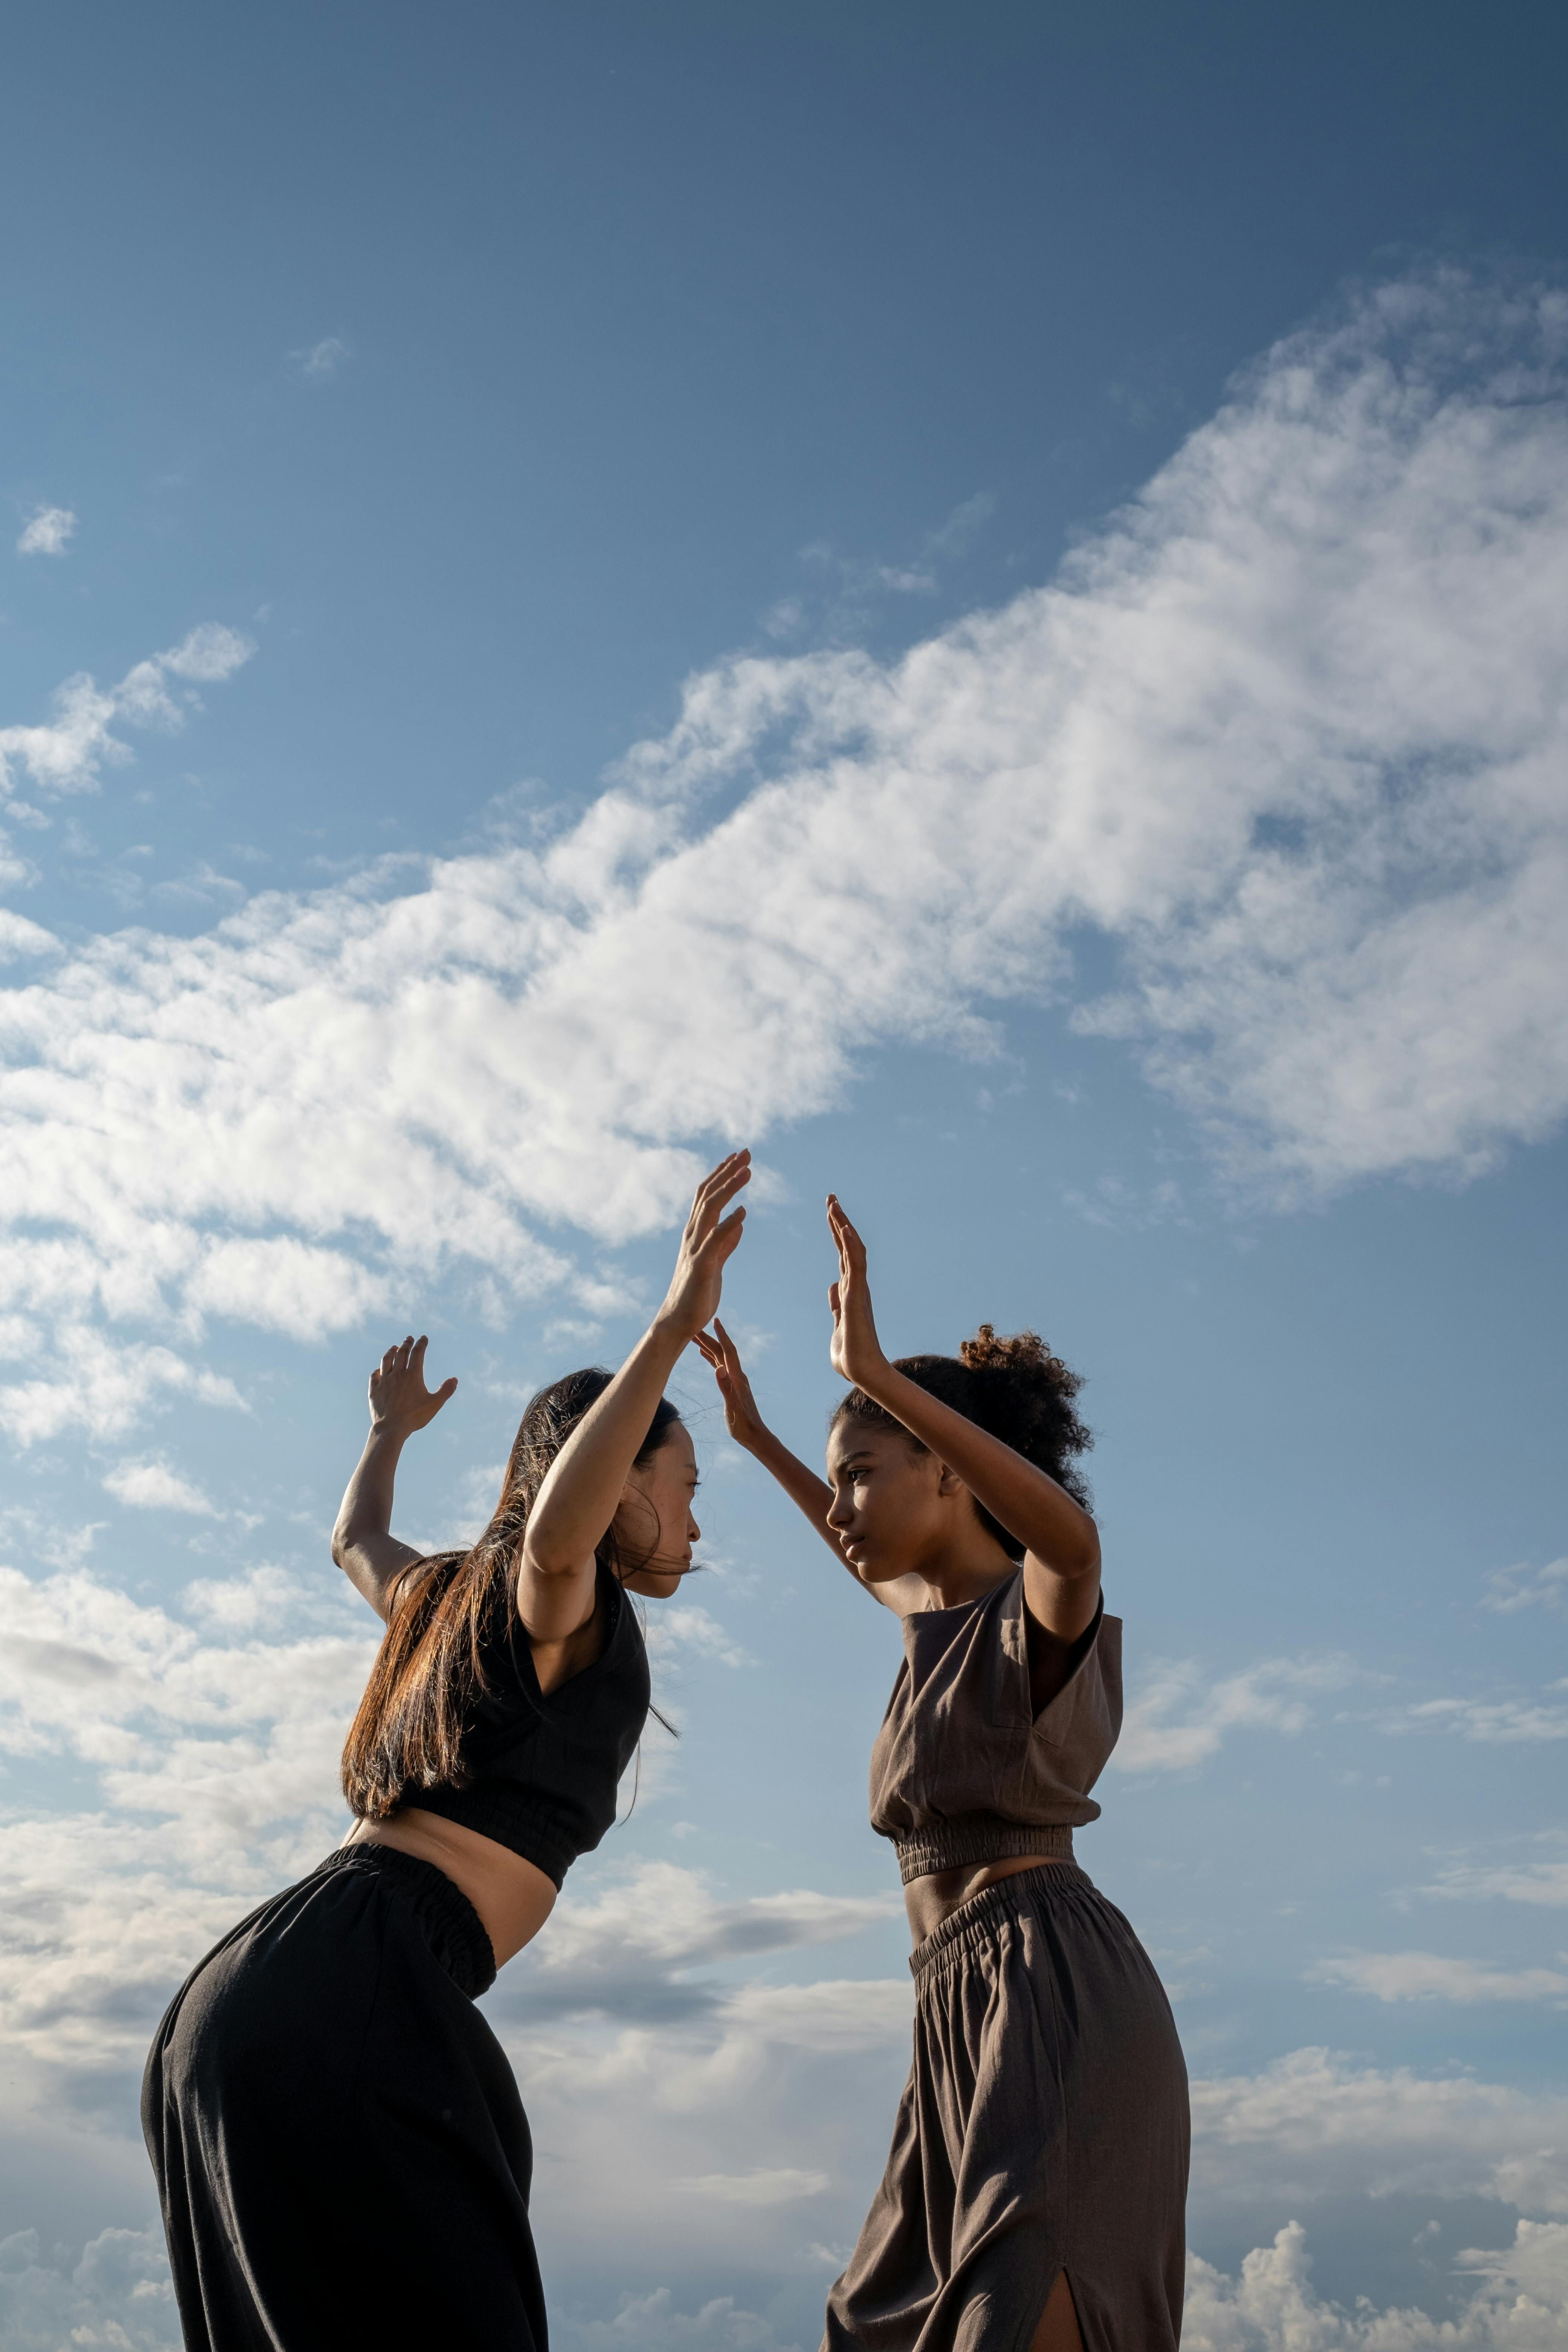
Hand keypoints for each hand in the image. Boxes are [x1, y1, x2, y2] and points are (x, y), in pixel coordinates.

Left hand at [368, 1335, 457, 1436]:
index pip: (418, 1353)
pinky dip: (377, 1370)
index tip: (423, 1338)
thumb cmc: (414, 1417)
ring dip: (390, 1352)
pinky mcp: (374, 1390)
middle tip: (409, 1338)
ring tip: (393, 1347)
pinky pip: (374, 1375)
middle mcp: (397, 1374)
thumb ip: (446, 1391)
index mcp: (413, 1375)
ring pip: (386, 1361)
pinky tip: (379, 1369)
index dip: (421, 1344)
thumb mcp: (435, 1404)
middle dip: (406, 1344)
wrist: (391, 1428)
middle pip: (401, 1353)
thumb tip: (454, 1379)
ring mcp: (384, 1381)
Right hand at [656, 1152, 751, 1342]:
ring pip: (710, 1210)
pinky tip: (744, 1212)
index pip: (707, 1196)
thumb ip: (727, 1243)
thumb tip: (741, 1222)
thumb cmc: (696, 1295)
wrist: (678, 1323)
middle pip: (708, 1195)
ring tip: (748, 1171)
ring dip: (729, 1188)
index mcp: (695, 1234)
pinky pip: (716, 1240)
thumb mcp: (715, 1264)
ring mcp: (695, 1249)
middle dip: (727, 1172)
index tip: (738, 1157)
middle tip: (747, 1152)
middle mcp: (692, 1236)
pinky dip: (729, 1224)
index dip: (721, 1174)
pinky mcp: (702, 1266)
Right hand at [694, 1317, 769, 1452]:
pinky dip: (710, 1357)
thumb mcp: (732, 1407)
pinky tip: (703, 1353)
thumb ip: (725, 1388)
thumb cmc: (743, 1424)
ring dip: (708, 1345)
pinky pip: (719, 1366)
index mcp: (737, 1378)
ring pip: (719, 1357)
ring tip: (694, 1336)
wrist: (753, 1435)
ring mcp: (733, 1380)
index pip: (728, 1351)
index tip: (714, 1320)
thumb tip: (718, 1369)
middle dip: (709, 1337)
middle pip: (721, 1351)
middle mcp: (736, 1375)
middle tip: (694, 1326)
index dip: (721, 1335)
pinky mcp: (730, 1385)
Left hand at [826, 1195, 887, 1389]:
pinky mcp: (857, 1295)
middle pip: (847, 1246)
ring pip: (852, 1249)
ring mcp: (858, 1289)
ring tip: (833, 1204)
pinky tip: (843, 1226)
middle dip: (838, 1221)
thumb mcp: (837, 1325)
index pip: (842, 1255)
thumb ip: (836, 1305)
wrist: (862, 1371)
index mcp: (850, 1291)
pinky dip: (850, 1244)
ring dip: (842, 1225)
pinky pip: (855, 1264)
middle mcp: (856, 1285)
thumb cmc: (850, 1355)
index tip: (830, 1213)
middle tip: (830, 1198)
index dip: (836, 1233)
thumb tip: (833, 1286)